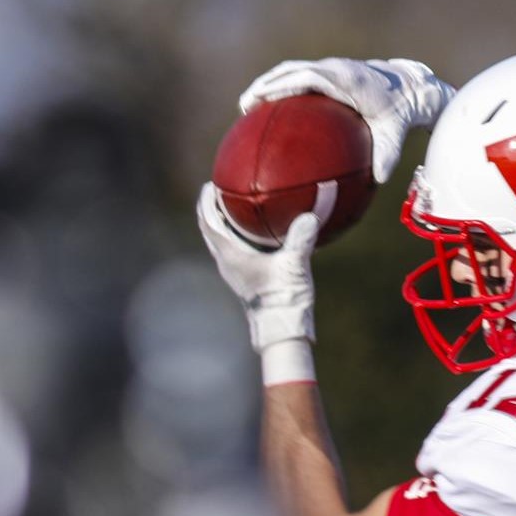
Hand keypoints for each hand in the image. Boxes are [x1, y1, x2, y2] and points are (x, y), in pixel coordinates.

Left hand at [196, 184, 318, 351]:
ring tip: (238, 208)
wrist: (282, 331)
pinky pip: (238, 252)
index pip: (208, 221)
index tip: (211, 184)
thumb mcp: (294, 266)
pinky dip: (242, 238)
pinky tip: (261, 234)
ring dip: (226, 224)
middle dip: (214, 209)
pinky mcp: (248, 279)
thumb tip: (309, 215)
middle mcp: (227, 263)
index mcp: (229, 256)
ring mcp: (236, 273)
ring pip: (223, 241)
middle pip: (212, 229)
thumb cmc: (283, 300)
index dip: (206, 201)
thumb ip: (301, 238)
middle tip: (223, 190)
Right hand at [239, 57, 454, 182]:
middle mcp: (335, 68)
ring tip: (248, 105)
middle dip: (265, 85)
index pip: (308, 76)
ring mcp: (331, 68)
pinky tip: (271, 111)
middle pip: (291, 70)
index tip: (261, 98)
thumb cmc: (400, 113)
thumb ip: (388, 156)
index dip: (282, 85)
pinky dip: (282, 88)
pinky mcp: (329, 73)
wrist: (409, 88)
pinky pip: (300, 77)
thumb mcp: (394, 135)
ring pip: (291, 70)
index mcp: (346, 78)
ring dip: (268, 83)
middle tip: (244, 104)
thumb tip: (378, 180)